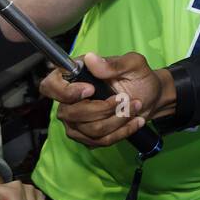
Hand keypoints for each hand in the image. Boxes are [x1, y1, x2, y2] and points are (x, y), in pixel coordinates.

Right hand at [39, 51, 167, 147]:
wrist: (150, 97)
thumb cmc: (138, 77)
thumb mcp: (133, 64)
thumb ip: (113, 63)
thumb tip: (91, 59)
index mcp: (74, 76)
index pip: (50, 86)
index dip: (65, 92)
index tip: (91, 90)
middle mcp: (69, 100)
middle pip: (72, 113)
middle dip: (104, 109)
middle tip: (125, 99)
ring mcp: (76, 120)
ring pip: (90, 130)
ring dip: (118, 120)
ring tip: (135, 107)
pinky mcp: (87, 136)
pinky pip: (100, 141)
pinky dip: (122, 132)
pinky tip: (135, 121)